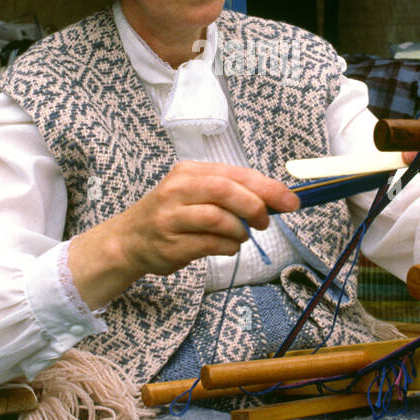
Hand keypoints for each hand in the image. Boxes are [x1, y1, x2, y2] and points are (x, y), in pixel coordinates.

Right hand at [68, 161, 299, 308]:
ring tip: (240, 236)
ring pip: (220, 219)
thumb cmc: (171, 214)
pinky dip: (228, 247)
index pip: (235, 173)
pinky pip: (212, 245)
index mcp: (189, 172)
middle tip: (266, 221)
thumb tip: (275, 199)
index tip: (291, 201)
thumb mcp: (195, 192)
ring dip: (240, 231)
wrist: (128, 240)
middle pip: (226, 191)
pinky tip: (226, 246)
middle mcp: (178, 190)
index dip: (268, 187)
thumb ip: (230, 191)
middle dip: (256, 207)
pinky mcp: (171, 244)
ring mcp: (172, 218)